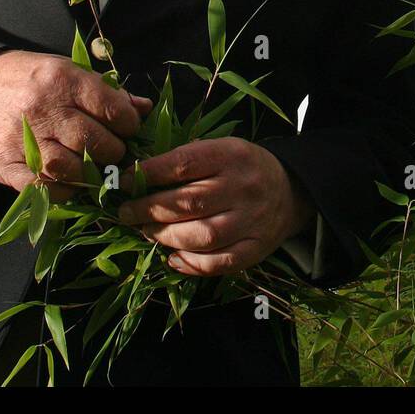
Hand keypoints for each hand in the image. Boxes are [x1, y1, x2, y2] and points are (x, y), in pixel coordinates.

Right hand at [0, 49, 151, 198]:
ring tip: (96, 167)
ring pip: (72, 169)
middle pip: (96, 142)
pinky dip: (65, 190)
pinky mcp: (6, 165)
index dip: (128, 123)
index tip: (127, 128)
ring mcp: (22, 141)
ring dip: (92, 174)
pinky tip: (72, 181)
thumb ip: (104, 91)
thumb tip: (143, 108)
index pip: (112, 109)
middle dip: (114, 151)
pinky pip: (44, 188)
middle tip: (114, 151)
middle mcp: (43, 110)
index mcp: (62, 81)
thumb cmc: (25, 79)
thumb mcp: (64, 71)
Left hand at [115, 137, 316, 276]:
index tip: (125, 182)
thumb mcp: (221, 148)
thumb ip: (187, 159)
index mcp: (231, 155)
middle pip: (188, 203)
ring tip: (146, 232)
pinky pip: (221, 263)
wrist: (290, 191)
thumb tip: (139, 177)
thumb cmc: (242, 168)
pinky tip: (172, 258)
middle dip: (148, 210)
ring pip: (202, 236)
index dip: (149, 174)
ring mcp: (251, 220)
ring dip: (165, 237)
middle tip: (127, 213)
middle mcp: (243, 187)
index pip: (183, 164)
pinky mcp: (256, 248)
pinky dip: (192, 265)